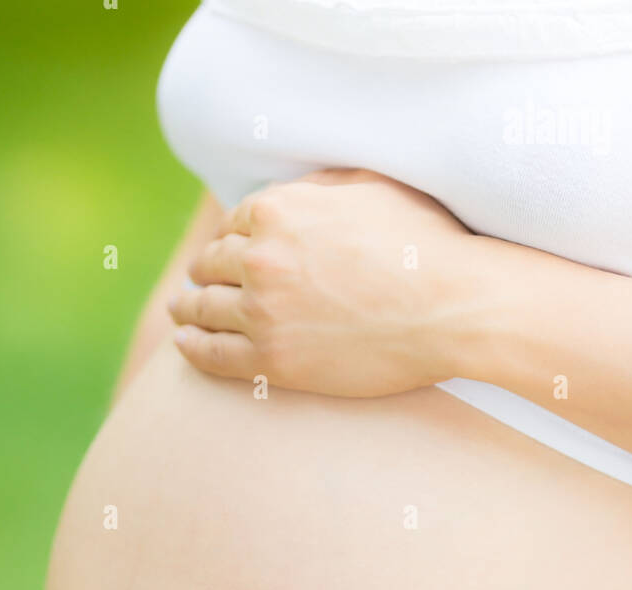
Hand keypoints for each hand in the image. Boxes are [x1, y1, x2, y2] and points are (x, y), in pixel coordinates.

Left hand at [169, 170, 487, 395]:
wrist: (450, 309)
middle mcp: (258, 259)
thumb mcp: (369, 186)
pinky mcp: (271, 362)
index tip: (227, 251)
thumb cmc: (424, 244)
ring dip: (188, 308)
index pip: (233, 224)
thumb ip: (317, 185)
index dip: (230, 238)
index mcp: (277, 210)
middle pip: (212, 265)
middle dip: (205, 272)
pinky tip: (184, 342)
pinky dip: (192, 347)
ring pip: (203, 309)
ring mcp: (261, 314)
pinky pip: (211, 355)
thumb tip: (288, 187)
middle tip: (196, 283)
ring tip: (181, 311)